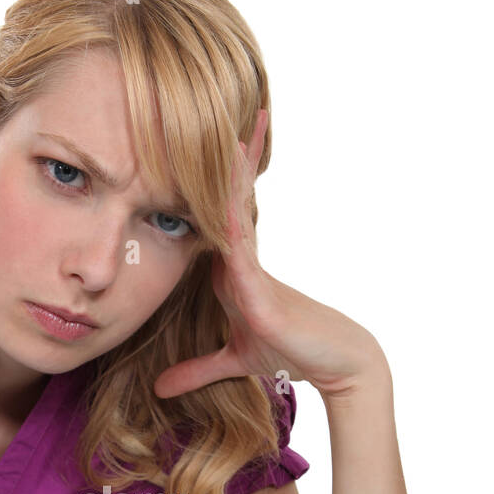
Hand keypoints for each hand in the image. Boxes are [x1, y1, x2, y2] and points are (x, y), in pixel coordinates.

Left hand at [152, 108, 387, 400]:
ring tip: (224, 129)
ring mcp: (253, 272)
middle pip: (223, 198)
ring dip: (229, 175)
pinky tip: (220, 202)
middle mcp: (242, 259)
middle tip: (203, 104)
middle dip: (218, 156)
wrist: (333, 364)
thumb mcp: (233, 361)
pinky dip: (230, 226)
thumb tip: (159, 389)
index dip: (191, 177)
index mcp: (231, 267)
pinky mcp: (262, 294)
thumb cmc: (290, 351)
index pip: (206, 213)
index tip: (172, 139)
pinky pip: (241, 253)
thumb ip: (196, 370)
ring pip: (234, 214)